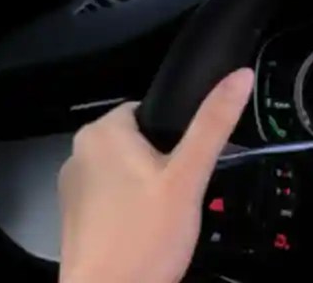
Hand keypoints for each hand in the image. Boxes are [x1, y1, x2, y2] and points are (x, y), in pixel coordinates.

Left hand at [58, 68, 254, 282]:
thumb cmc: (146, 236)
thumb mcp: (189, 176)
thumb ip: (214, 123)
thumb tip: (239, 76)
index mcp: (102, 131)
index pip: (150, 110)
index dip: (177, 135)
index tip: (189, 164)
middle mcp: (79, 152)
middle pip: (140, 141)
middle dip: (164, 164)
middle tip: (180, 195)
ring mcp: (72, 186)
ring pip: (126, 170)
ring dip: (148, 187)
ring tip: (164, 217)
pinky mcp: (73, 216)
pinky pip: (112, 197)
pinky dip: (130, 209)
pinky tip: (145, 232)